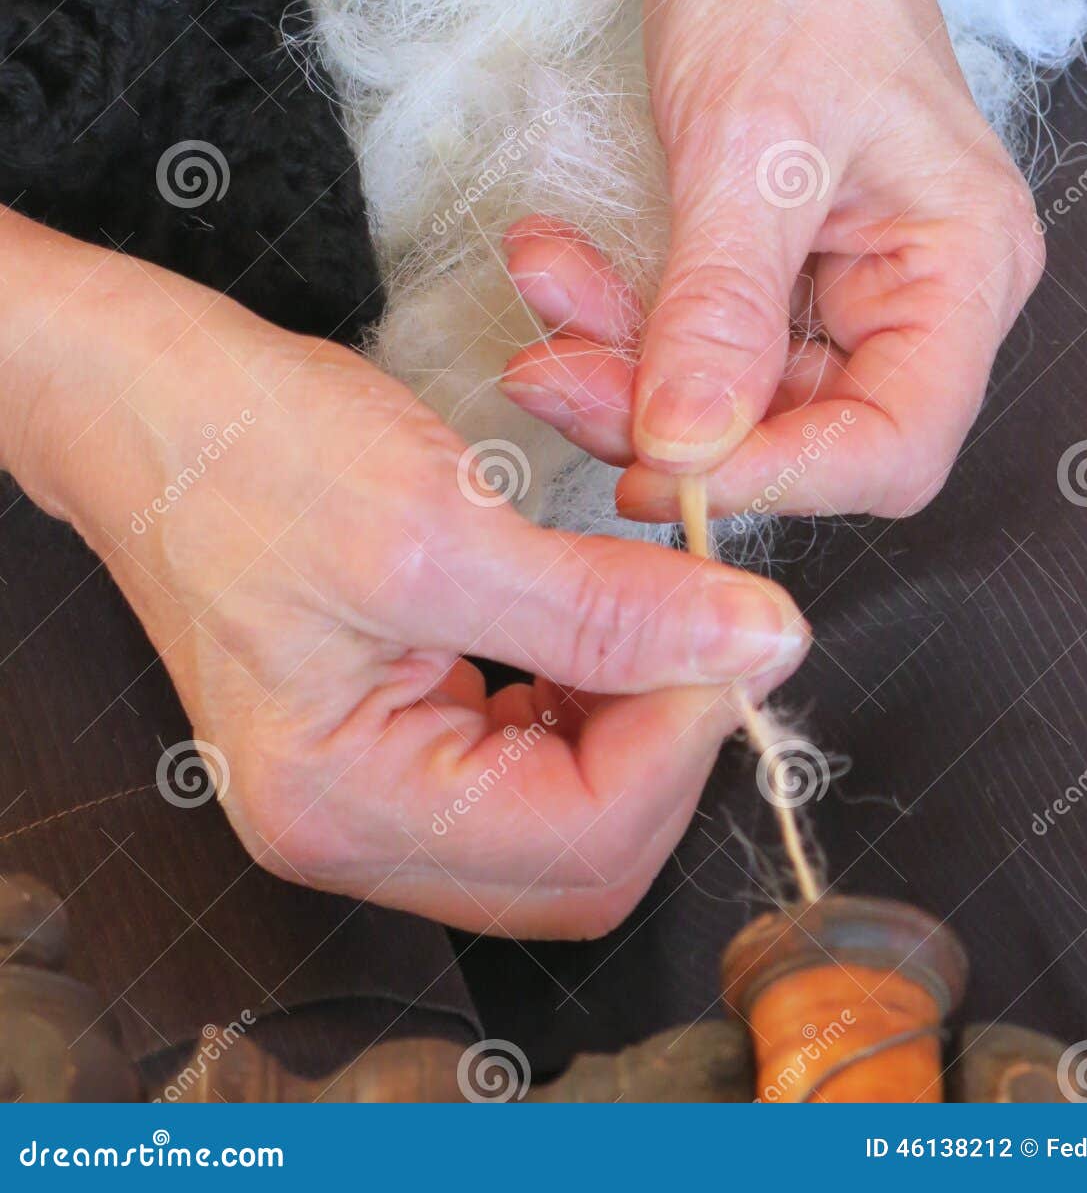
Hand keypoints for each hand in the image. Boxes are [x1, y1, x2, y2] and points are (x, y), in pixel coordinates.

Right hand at [0, 213, 806, 936]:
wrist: (153, 404)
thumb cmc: (249, 450)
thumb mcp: (441, 522)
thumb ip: (608, 608)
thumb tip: (756, 641)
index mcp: (346, 800)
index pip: (582, 838)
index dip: (683, 734)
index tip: (731, 627)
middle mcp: (353, 825)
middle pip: (582, 857)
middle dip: (665, 744)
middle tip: (698, 626)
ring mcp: (370, 791)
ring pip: (569, 820)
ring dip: (634, 727)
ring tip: (648, 617)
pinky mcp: (390, 740)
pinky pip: (528, 769)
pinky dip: (588, 709)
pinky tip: (595, 632)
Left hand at [501, 0, 1043, 521]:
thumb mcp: (748, 142)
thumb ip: (719, 307)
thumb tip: (685, 451)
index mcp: (962, 272)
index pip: (891, 447)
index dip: (776, 482)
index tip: (653, 475)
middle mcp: (921, 299)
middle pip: (802, 433)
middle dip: (667, 416)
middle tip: (555, 375)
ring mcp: (849, 289)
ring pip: (733, 396)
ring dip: (623, 364)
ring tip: (545, 295)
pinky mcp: (783, 273)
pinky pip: (700, 336)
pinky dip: (623, 317)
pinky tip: (559, 267)